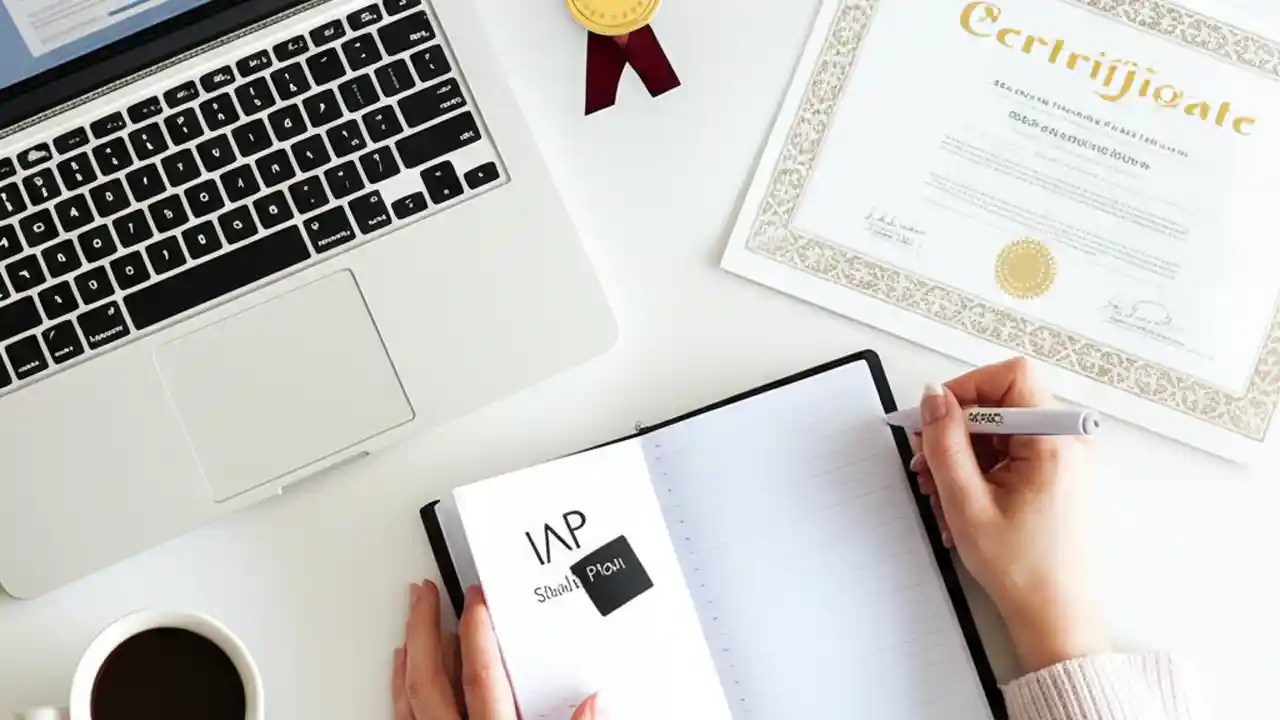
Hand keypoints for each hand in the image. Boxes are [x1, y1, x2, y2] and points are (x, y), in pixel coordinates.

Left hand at [394, 580, 602, 718]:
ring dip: (412, 651)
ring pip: (411, 694)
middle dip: (425, 628)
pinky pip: (402, 715)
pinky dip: (401, 686)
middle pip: (430, 678)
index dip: (476, 634)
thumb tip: (595, 699)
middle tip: (426, 593)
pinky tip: (402, 666)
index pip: (481, 677)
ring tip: (414, 617)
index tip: (475, 599)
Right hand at [910, 357, 1109, 671]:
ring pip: (1000, 430)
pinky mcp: (1057, 473)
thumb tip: (933, 398)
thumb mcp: (967, 503)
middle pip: (1000, 404)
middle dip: (956, 432)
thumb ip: (945, 442)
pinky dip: (980, 471)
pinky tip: (961, 502)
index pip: (1011, 376)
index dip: (966, 388)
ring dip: (962, 456)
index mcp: (1055, 442)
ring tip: (941, 493)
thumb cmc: (1023, 569)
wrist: (1054, 614)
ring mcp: (1065, 458)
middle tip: (927, 464)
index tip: (936, 418)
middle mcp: (1069, 441)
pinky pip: (1010, 452)